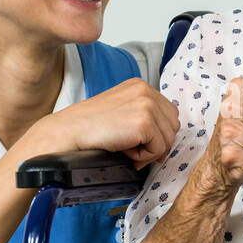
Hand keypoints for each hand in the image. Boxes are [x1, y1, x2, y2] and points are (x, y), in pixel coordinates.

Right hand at [56, 78, 179, 168]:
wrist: (69, 132)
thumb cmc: (90, 127)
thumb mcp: (121, 112)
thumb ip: (145, 118)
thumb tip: (166, 144)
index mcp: (140, 86)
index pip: (169, 113)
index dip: (158, 133)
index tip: (140, 142)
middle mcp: (146, 90)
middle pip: (173, 126)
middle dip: (156, 143)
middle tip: (132, 149)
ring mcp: (146, 105)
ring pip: (168, 139)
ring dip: (148, 151)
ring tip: (125, 147)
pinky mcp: (144, 122)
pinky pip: (158, 149)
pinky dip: (143, 156)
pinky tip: (124, 150)